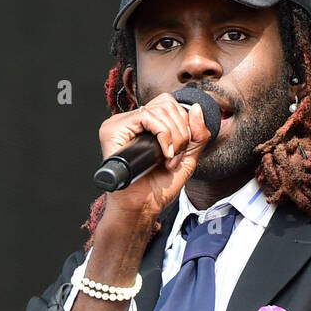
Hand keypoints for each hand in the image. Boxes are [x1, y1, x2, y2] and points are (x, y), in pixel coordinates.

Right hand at [97, 92, 211, 226]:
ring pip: (159, 109)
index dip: (184, 123)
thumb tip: (197, 108)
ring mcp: (120, 123)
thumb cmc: (158, 188)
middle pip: (167, 103)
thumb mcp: (187, 158)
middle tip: (175, 157)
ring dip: (174, 137)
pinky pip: (147, 116)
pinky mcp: (113, 129)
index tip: (181, 150)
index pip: (170, 104)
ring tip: (169, 159)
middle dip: (181, 132)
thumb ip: (197, 135)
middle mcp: (132, 121)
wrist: (143, 207)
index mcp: (146, 125)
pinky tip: (163, 154)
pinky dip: (163, 134)